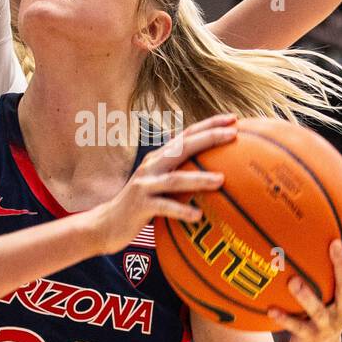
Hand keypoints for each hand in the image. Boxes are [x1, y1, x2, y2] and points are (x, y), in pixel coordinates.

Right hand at [93, 113, 236, 254]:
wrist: (107, 223)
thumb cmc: (142, 205)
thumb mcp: (160, 184)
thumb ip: (182, 175)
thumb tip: (219, 176)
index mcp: (160, 158)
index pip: (187, 135)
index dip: (209, 125)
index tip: (233, 119)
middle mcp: (152, 165)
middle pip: (183, 147)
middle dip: (209, 138)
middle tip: (233, 134)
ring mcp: (145, 185)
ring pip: (175, 179)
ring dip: (199, 179)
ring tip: (221, 180)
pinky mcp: (140, 205)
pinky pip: (164, 208)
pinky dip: (181, 211)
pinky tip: (198, 216)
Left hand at [267, 216, 341, 341]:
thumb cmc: (323, 311)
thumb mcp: (331, 292)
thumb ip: (329, 267)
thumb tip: (317, 226)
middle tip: (334, 243)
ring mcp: (330, 325)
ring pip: (320, 310)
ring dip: (307, 296)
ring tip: (293, 282)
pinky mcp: (312, 337)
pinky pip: (296, 327)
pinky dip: (284, 319)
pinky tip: (270, 310)